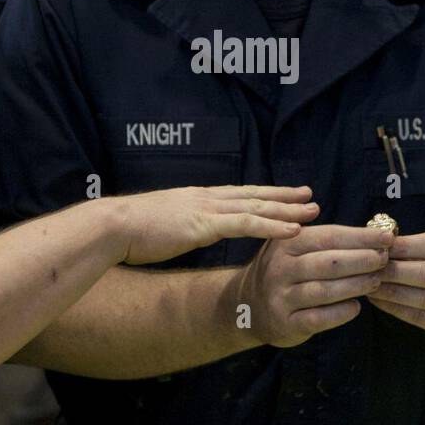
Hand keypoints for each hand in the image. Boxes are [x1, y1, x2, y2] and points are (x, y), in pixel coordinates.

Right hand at [115, 185, 319, 266]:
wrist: (112, 226)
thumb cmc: (128, 231)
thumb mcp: (160, 224)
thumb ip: (177, 225)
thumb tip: (183, 231)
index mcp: (196, 198)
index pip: (238, 194)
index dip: (264, 194)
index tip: (285, 194)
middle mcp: (205, 198)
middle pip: (254, 195)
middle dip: (284, 196)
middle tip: (310, 195)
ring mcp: (206, 209)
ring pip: (257, 207)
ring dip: (287, 209)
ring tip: (313, 209)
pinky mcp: (204, 224)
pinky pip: (247, 225)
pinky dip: (273, 226)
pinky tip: (293, 230)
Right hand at [230, 223, 392, 347]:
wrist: (246, 304)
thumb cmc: (283, 270)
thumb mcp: (291, 245)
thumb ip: (323, 236)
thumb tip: (372, 231)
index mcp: (286, 242)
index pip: (329, 236)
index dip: (361, 237)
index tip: (387, 237)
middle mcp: (280, 268)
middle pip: (329, 262)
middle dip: (362, 260)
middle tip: (385, 259)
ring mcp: (281, 297)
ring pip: (325, 290)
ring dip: (356, 285)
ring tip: (377, 281)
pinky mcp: (285, 323)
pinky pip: (318, 319)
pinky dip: (340, 313)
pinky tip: (357, 308)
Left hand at [366, 230, 424, 345]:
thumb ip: (421, 245)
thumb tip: (380, 243)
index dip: (404, 247)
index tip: (378, 247)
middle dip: (395, 271)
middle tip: (368, 268)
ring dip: (392, 291)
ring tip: (369, 284)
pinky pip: (423, 318)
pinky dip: (397, 309)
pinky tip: (379, 301)